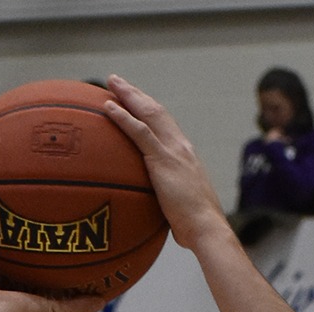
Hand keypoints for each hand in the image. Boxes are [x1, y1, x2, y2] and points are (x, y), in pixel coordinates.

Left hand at [103, 74, 230, 248]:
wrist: (206, 228)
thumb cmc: (194, 226)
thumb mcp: (178, 205)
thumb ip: (166, 197)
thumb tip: (153, 207)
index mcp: (185, 154)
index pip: (165, 124)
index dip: (148, 109)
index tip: (134, 99)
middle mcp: (180, 146)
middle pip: (156, 111)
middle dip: (136, 94)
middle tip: (117, 81)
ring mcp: (173, 150)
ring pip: (148, 113)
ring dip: (128, 95)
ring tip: (111, 82)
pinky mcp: (163, 160)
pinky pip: (139, 132)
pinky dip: (123, 117)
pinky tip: (108, 107)